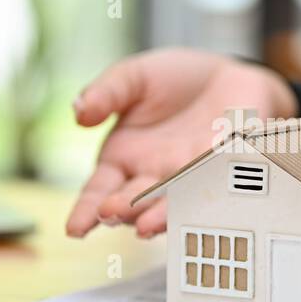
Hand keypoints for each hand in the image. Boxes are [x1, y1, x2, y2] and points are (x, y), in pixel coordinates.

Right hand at [66, 48, 297, 238]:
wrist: (225, 72)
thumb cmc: (174, 79)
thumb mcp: (134, 77)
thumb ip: (107, 92)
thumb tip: (79, 112)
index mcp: (123, 159)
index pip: (99, 192)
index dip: (85, 211)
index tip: (74, 229)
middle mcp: (153, 177)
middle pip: (133, 201)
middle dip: (122, 209)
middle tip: (110, 212)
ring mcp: (188, 178)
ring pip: (171, 204)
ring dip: (158, 216)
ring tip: (145, 225)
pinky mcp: (222, 171)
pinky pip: (212, 187)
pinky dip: (203, 199)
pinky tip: (193, 206)